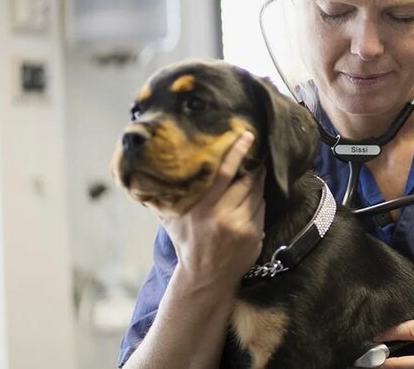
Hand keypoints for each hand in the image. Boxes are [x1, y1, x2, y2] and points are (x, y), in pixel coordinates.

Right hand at [155, 132, 265, 292]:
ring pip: (257, 194)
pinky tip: (253, 199)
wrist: (205, 278)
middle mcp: (221, 216)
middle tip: (257, 152)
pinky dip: (259, 202)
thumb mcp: (172, 217)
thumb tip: (151, 168)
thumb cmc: (187, 241)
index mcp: (200, 208)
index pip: (223, 173)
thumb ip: (168, 195)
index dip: (237, 152)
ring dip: (258, 183)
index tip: (247, 136)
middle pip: (246, 181)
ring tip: (255, 173)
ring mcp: (240, 226)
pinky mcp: (254, 235)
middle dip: (254, 166)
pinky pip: (261, 209)